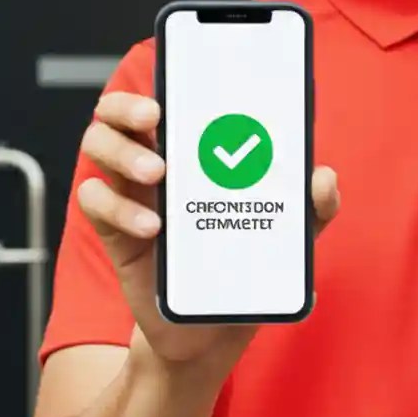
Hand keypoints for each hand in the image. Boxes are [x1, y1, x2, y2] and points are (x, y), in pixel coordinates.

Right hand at [76, 92, 340, 384]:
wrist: (214, 334)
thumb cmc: (245, 269)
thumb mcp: (287, 237)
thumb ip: (312, 208)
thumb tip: (323, 177)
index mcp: (192, 153)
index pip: (165, 101)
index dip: (161, 82)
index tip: (178, 85)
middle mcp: (155, 165)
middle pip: (115, 114)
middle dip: (126, 106)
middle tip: (155, 119)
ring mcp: (131, 196)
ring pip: (98, 147)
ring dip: (122, 153)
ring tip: (159, 173)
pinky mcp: (116, 234)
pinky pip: (94, 203)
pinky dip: (117, 207)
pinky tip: (151, 227)